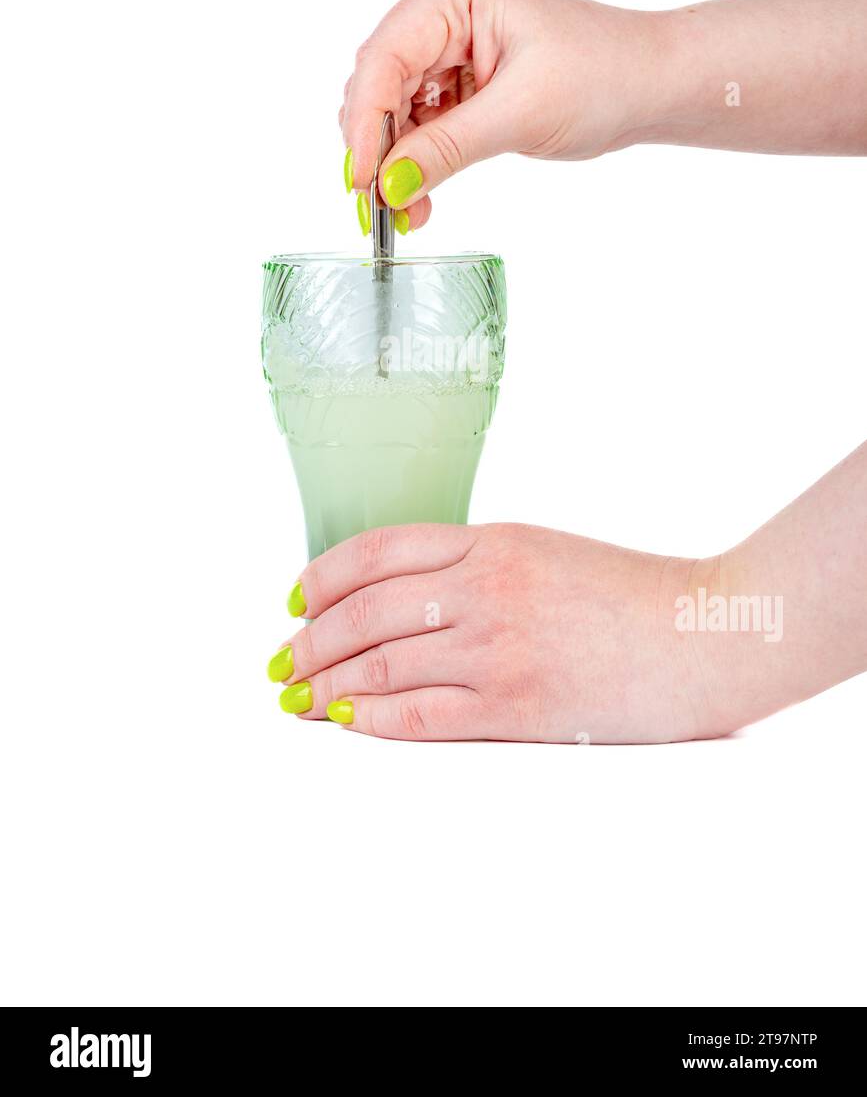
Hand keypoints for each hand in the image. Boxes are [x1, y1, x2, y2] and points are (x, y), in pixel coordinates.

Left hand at [268, 522, 728, 743]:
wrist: (705, 634)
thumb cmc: (632, 594)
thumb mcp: (547, 551)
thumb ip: (480, 565)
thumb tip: (404, 597)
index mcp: (494, 541)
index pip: (380, 551)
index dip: (323, 577)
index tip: (295, 600)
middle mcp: (488, 588)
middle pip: (367, 610)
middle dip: (312, 639)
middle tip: (283, 659)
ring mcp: (500, 649)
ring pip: (384, 663)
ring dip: (328, 682)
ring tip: (297, 697)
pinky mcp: (518, 707)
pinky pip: (422, 715)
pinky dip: (373, 718)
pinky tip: (346, 721)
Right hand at [339, 0, 661, 233]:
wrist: (652, 83)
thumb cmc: (605, 75)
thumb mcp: (520, 115)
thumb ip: (445, 149)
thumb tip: (388, 187)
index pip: (383, 58)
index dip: (364, 124)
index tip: (362, 182)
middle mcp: (442, 4)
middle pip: (379, 81)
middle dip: (376, 147)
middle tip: (379, 207)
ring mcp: (448, 39)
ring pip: (393, 106)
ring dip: (395, 161)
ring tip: (407, 211)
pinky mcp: (458, 72)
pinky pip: (418, 118)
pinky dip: (416, 158)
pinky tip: (421, 195)